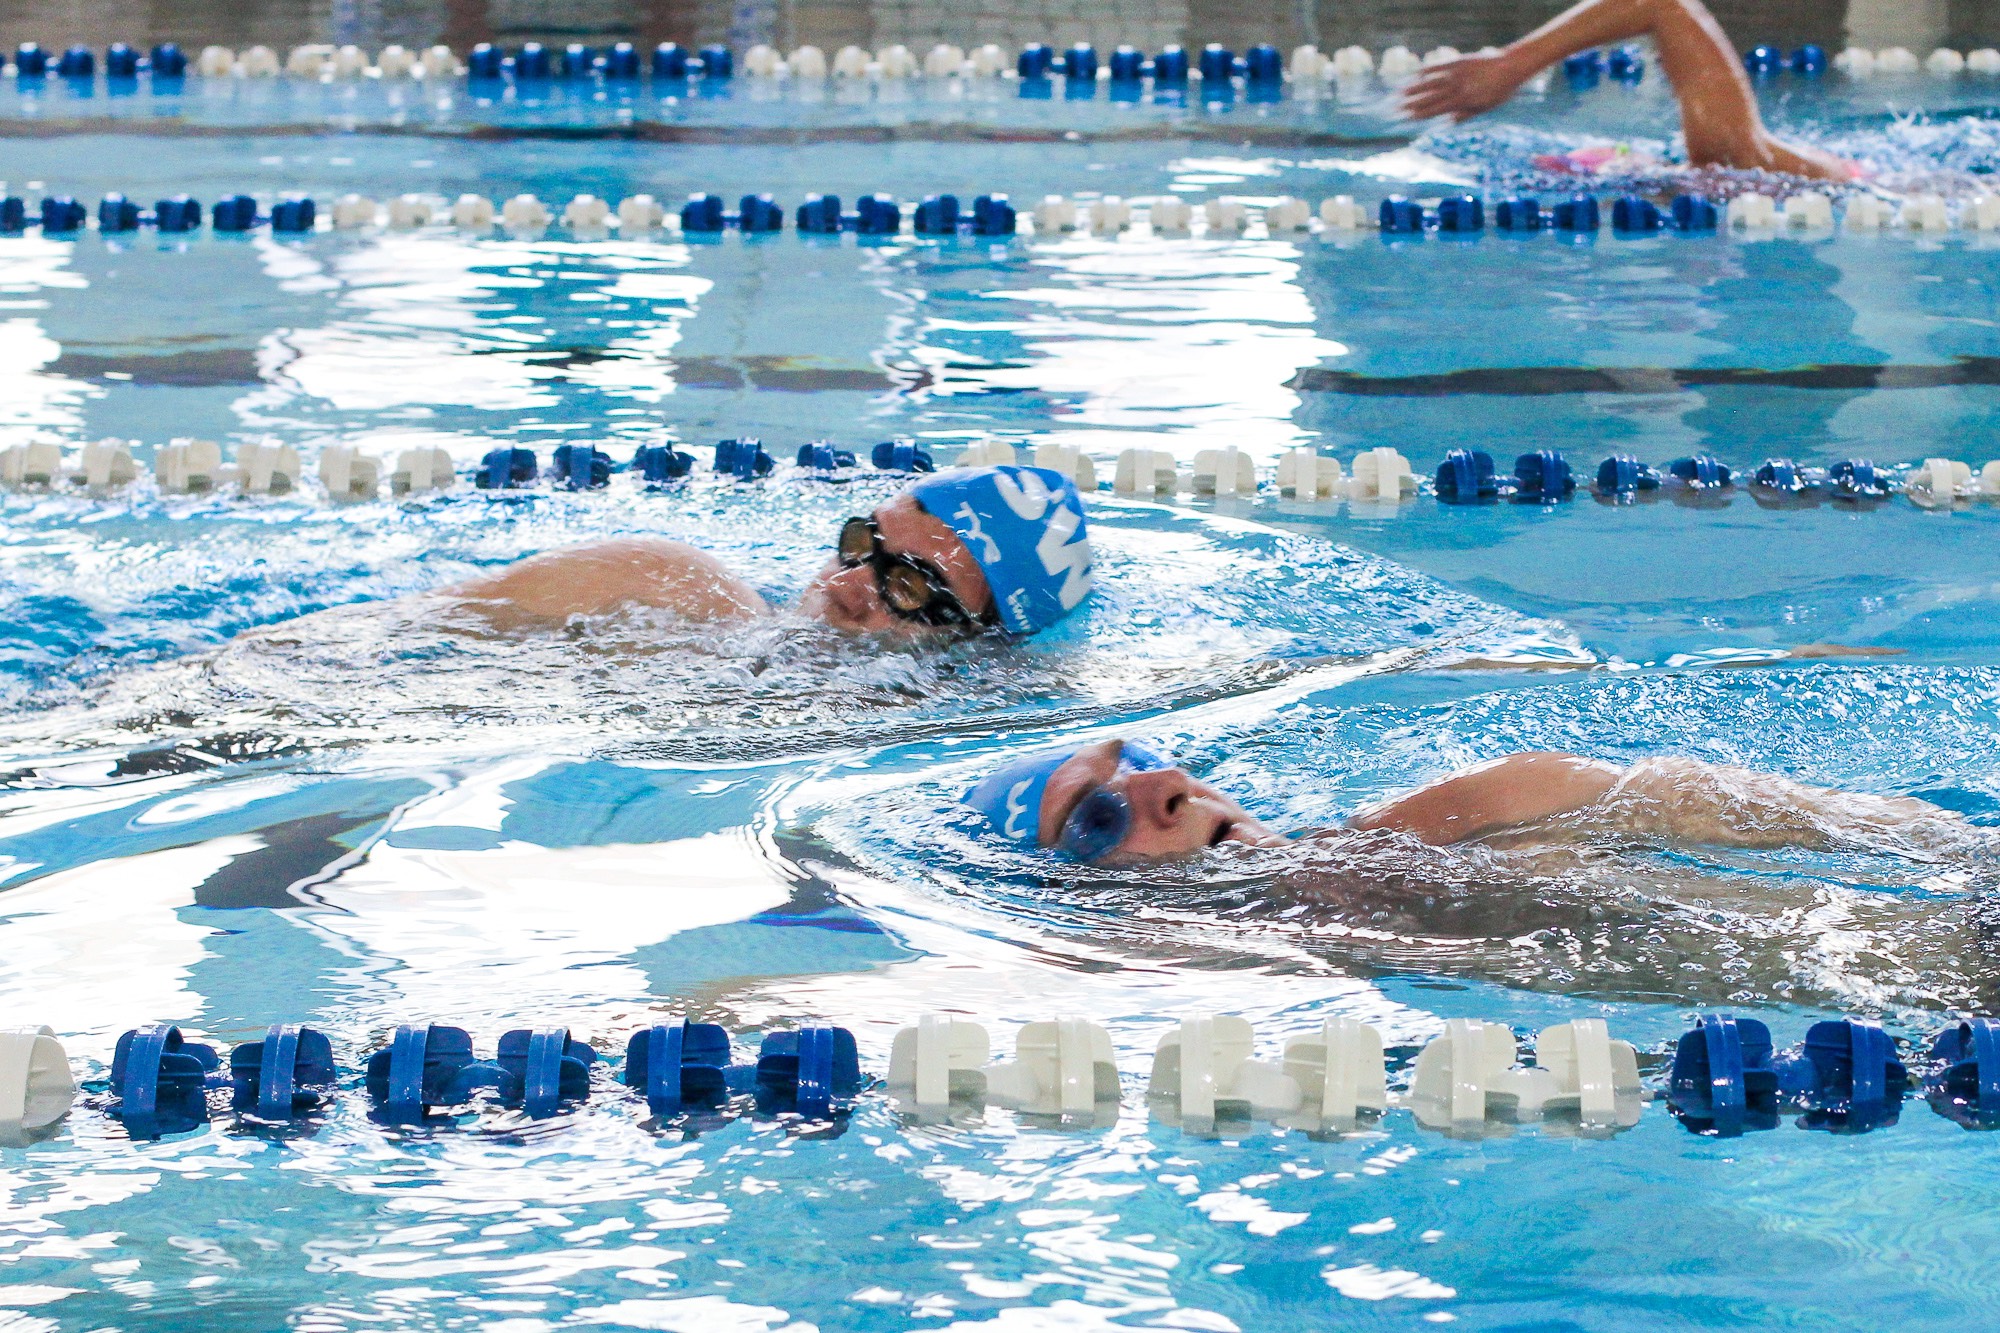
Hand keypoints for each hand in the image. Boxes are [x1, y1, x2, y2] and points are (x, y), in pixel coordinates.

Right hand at [1399, 53, 1525, 122]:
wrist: (1511, 67)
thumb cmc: (1500, 91)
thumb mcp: (1484, 107)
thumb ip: (1465, 114)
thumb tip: (1447, 123)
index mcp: (1462, 102)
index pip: (1435, 110)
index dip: (1420, 114)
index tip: (1407, 118)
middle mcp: (1456, 88)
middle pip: (1429, 98)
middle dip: (1411, 104)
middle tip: (1396, 109)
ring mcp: (1456, 74)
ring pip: (1431, 83)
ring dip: (1414, 88)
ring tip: (1399, 93)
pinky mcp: (1458, 61)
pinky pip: (1439, 66)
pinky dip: (1427, 70)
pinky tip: (1415, 74)